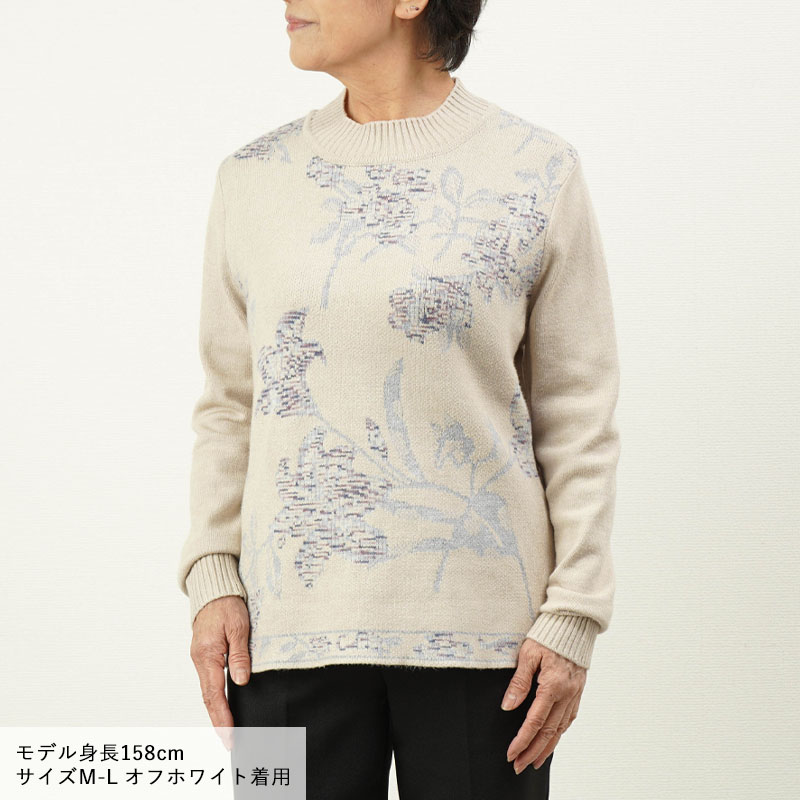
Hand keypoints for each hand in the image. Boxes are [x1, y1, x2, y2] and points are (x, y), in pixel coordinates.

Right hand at [189, 595, 250, 749]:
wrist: (213, 588)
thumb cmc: (226, 604)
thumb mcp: (239, 626)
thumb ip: (240, 654)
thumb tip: (241, 682)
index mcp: (207, 655)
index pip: (214, 694)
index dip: (222, 717)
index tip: (230, 735)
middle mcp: (200, 660)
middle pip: (208, 698)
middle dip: (218, 722)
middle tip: (230, 742)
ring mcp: (201, 658)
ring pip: (209, 691)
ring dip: (218, 712)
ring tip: (230, 731)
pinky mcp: (206, 655)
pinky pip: (210, 681)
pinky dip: (217, 697)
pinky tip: (225, 706)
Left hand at [501, 637, 586, 773]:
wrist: (573, 623)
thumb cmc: (547, 635)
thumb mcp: (527, 654)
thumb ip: (519, 682)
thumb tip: (508, 707)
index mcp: (553, 685)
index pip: (535, 721)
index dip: (522, 740)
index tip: (511, 753)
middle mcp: (567, 694)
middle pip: (549, 732)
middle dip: (532, 751)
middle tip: (519, 765)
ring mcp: (575, 694)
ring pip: (561, 729)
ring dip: (547, 747)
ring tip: (534, 761)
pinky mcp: (578, 691)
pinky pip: (569, 718)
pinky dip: (560, 733)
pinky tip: (552, 740)